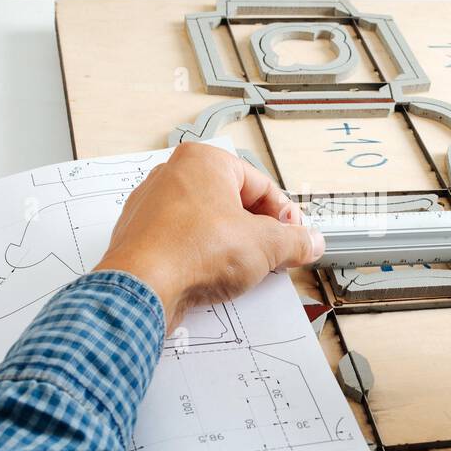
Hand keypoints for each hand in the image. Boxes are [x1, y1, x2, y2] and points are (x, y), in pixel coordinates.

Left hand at [92, 143, 324, 332]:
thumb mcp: (264, 246)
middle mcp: (173, 175)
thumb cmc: (192, 252)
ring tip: (241, 270)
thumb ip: (294, 241)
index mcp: (203, 161)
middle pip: (233, 203)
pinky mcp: (141, 236)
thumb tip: (309, 241)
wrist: (141, 289)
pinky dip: (201, 257)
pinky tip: (211, 278)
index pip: (260, 185)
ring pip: (207, 224)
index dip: (283, 215)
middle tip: (272, 255)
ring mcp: (152, 205)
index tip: (293, 237)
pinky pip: (183, 242)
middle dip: (256, 231)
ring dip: (230, 246)